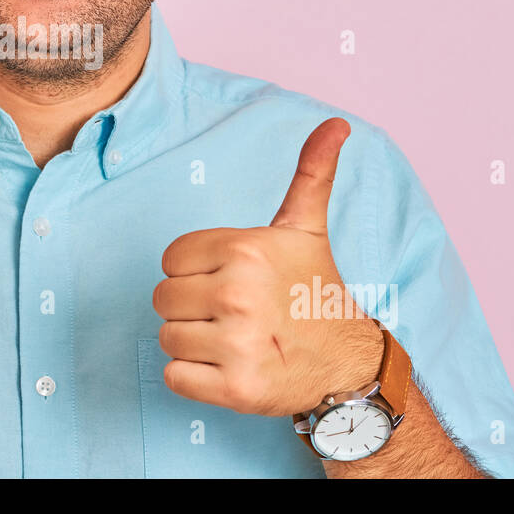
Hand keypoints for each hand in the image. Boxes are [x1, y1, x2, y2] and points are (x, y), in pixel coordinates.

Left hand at [151, 117, 383, 416]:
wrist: (350, 362)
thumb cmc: (316, 290)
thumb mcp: (307, 229)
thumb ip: (310, 174)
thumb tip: (336, 124)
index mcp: (245, 250)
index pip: (171, 259)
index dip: (195, 271)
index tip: (230, 280)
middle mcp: (238, 295)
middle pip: (163, 298)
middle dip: (191, 307)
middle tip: (233, 313)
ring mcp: (237, 344)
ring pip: (167, 337)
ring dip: (193, 343)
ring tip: (233, 339)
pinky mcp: (234, 389)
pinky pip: (174, 377)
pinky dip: (194, 377)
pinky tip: (227, 367)